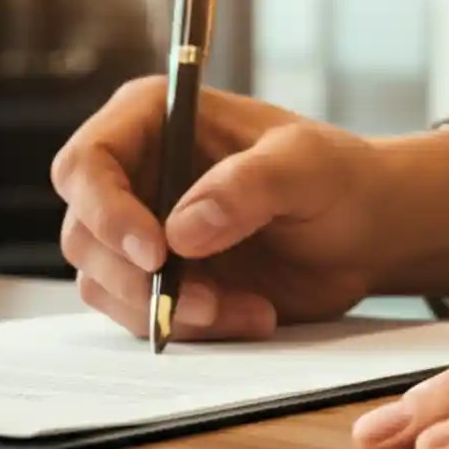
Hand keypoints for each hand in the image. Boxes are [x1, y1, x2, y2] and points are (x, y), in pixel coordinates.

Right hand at [51, 76, 448, 339]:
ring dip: (168, 309)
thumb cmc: (338, 178)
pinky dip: (188, 327)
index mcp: (151, 120)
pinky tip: (247, 314)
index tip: (155, 253)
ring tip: (243, 309)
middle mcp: (132, 174)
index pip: (87, 164)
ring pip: (103, 283)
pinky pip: (139, 315)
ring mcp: (139, 230)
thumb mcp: (307, 166)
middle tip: (205, 300)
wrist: (364, 233)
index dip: (105, 211)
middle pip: (83, 233)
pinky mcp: (156, 279)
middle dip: (138, 278)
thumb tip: (181, 232)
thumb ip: (249, 187)